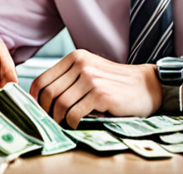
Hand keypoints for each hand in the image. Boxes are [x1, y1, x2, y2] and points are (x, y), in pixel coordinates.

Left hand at [29, 49, 161, 128]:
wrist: (147, 85)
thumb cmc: (116, 83)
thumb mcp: (90, 72)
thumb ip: (69, 80)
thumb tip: (42, 100)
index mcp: (75, 57)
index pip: (41, 79)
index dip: (35, 99)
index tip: (38, 111)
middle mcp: (81, 64)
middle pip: (47, 93)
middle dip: (45, 111)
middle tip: (50, 121)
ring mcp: (91, 78)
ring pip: (60, 104)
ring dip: (59, 119)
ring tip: (64, 123)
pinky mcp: (100, 94)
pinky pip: (75, 113)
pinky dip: (72, 123)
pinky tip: (77, 124)